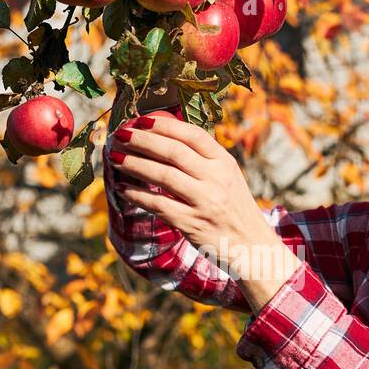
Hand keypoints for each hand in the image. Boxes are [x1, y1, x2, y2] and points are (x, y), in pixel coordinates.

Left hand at [109, 114, 300, 308]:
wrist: (252, 247)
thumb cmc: (235, 209)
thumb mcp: (228, 177)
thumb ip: (205, 159)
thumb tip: (166, 137)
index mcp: (225, 163)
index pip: (193, 135)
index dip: (164, 125)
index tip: (141, 120)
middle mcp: (216, 179)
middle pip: (173, 152)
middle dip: (142, 141)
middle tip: (120, 136)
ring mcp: (204, 202)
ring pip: (163, 176)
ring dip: (135, 164)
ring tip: (116, 158)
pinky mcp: (192, 224)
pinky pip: (158, 205)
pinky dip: (137, 195)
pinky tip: (123, 189)